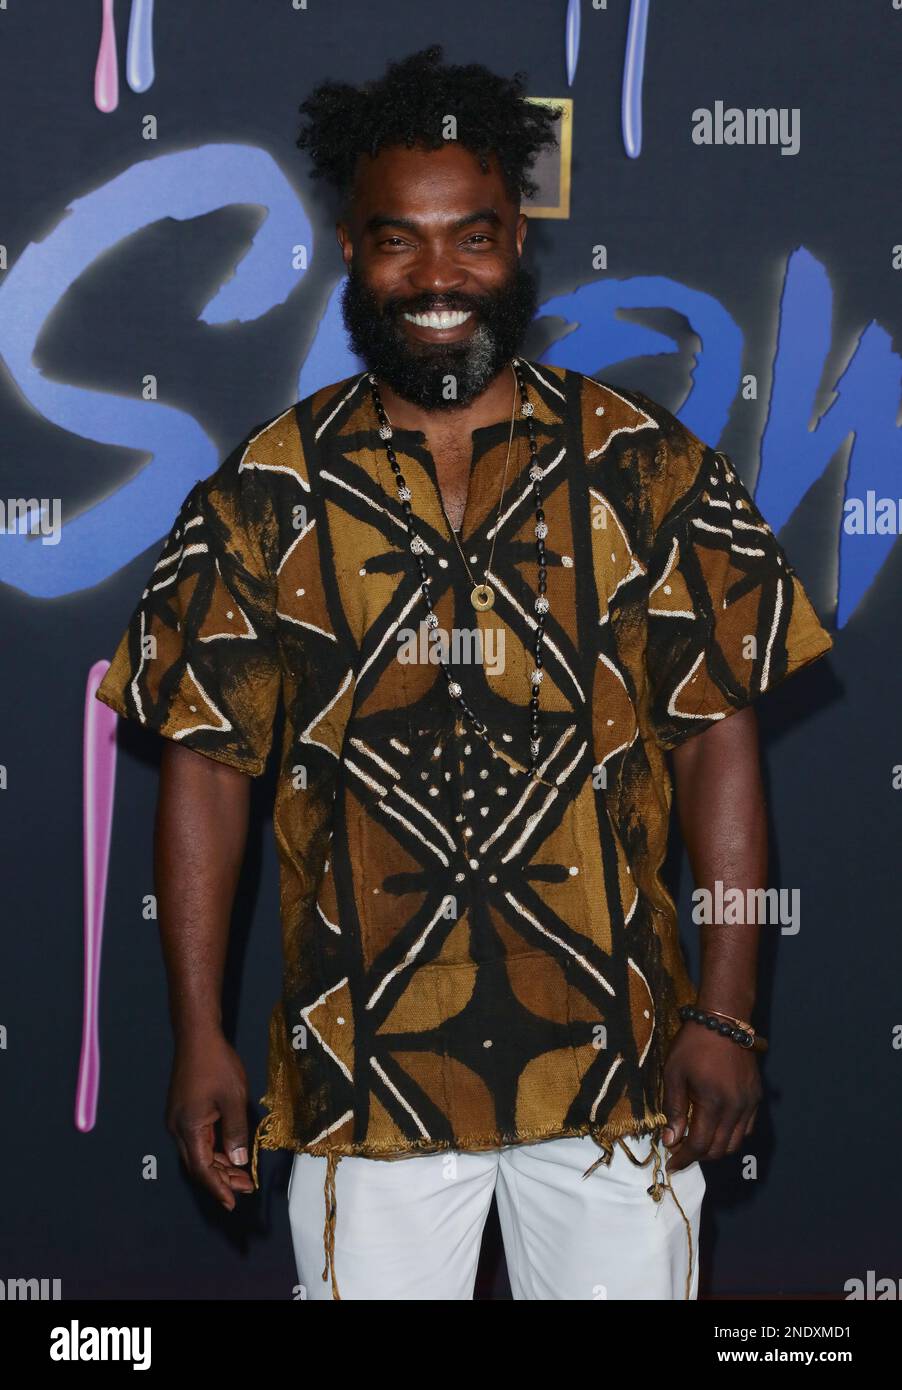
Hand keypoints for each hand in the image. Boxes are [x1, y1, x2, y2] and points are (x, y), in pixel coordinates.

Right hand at [166, 1030, 255, 1210]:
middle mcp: (178, 1129)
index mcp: (189, 1129)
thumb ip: (236, 1132)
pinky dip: (213, 1150)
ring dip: (219, 1165)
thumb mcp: (233, 1099)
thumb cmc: (216, 1065)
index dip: (218, 1188)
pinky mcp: (183, 1112)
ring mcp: (179, 1120)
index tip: (233, 1203)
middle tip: (246, 1189)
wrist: (196, 1037)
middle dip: (221, 1180)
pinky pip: (198, 1139)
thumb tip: (238, 1161)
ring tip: (242, 1175)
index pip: (202, 1169)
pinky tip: (230, 1152)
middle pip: (198, 1165)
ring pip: (198, 1153)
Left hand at [661, 1022, 761, 1173]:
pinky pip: (746, 1128)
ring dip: (716, 1148)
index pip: (700, 1144)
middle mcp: (736, 1107)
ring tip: (697, 1141)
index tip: (672, 1165)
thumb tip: (671, 1140)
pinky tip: (716, 1128)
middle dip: (699, 1155)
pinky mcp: (756, 1097)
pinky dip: (731, 1135)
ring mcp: (750, 1103)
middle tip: (681, 1152)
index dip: (685, 1158)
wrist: (723, 1020)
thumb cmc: (693, 1044)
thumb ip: (674, 1108)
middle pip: (720, 1149)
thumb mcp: (674, 1073)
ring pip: (735, 1142)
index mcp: (713, 1102)